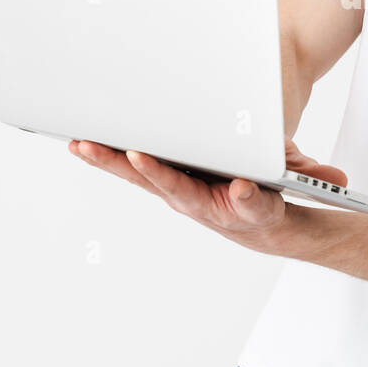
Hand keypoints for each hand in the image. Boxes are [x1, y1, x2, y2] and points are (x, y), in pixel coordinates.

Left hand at [68, 136, 346, 252]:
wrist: (260, 225)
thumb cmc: (268, 203)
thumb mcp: (285, 195)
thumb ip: (289, 189)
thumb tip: (290, 184)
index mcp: (209, 201)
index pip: (184, 187)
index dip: (164, 174)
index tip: (142, 157)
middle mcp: (184, 195)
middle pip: (147, 177)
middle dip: (120, 162)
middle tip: (92, 146)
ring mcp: (172, 186)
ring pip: (133, 171)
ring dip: (104, 157)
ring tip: (77, 141)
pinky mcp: (165, 174)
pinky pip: (132, 164)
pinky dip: (110, 153)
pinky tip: (85, 141)